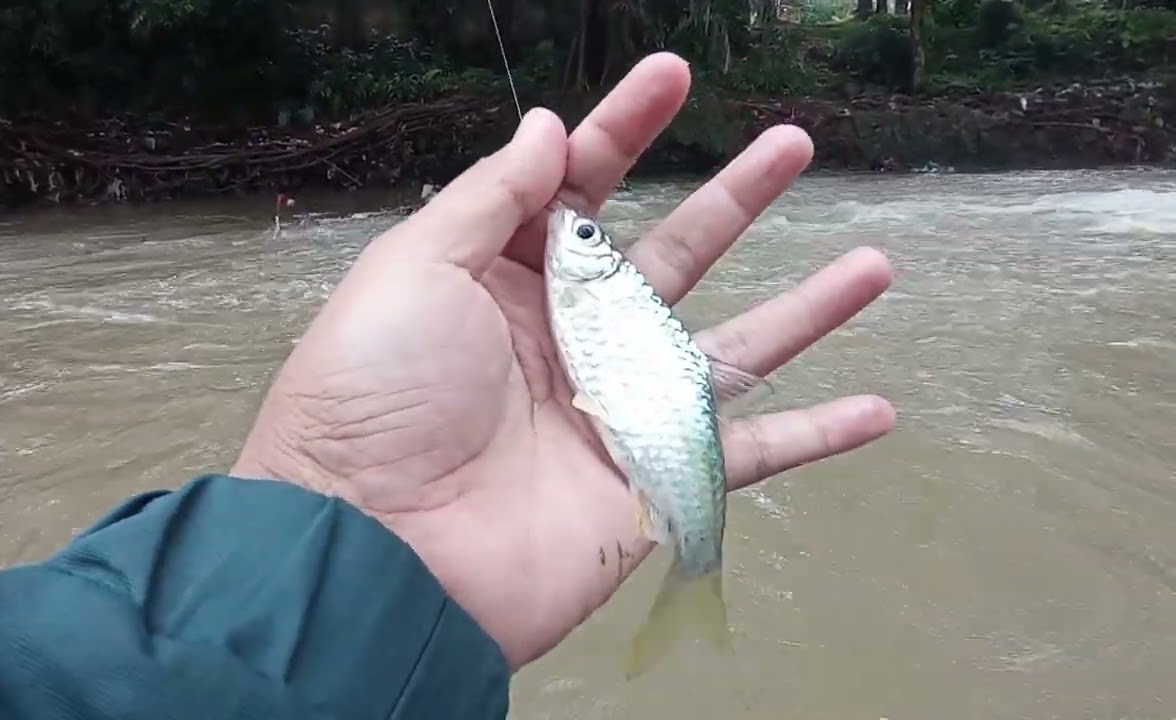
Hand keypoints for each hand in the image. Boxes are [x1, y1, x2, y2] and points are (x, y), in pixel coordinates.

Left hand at [232, 52, 895, 669]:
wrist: (380, 550)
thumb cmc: (375, 397)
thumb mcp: (414, 271)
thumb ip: (490, 197)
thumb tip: (550, 128)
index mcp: (507, 282)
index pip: (581, 188)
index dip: (625, 127)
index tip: (673, 75)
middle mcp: (573, 340)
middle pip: (674, 254)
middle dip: (735, 198)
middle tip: (793, 144)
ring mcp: (622, 410)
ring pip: (735, 348)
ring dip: (808, 309)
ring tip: (876, 265)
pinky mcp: (655, 480)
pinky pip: (752, 455)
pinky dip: (817, 438)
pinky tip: (879, 410)